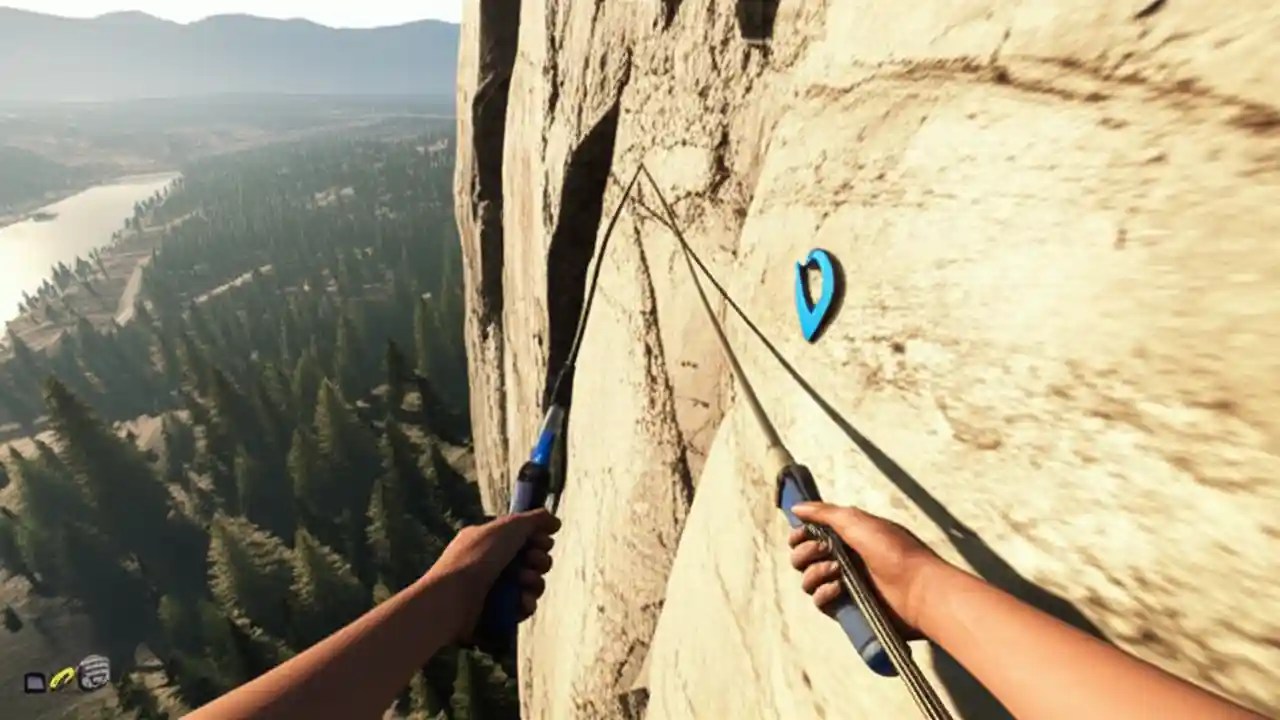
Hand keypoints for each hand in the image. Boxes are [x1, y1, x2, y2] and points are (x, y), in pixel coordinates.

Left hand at [428, 509, 560, 641]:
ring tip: (522, 582)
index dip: (539, 539)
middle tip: (531, 561)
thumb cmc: (477, 557)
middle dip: (540, 561)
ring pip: (533, 585)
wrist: (453, 597)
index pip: (526, 538)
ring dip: (534, 582)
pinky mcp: (499, 613)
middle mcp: (493, 563)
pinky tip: (520, 601)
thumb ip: (534, 520)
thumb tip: (555, 522)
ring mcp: (495, 589)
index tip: (541, 541)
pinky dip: (526, 603)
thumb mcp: (508, 527)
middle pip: (534, 561)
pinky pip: (524, 607)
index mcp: (491, 540)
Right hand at [789, 502, 945, 635]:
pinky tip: (839, 588)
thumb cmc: (892, 550)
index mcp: (848, 536)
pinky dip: (823, 593)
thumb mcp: (857, 521)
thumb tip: (796, 507)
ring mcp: (844, 584)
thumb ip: (824, 512)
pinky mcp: (846, 607)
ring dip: (814, 572)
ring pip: (808, 580)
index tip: (799, 535)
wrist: (918, 589)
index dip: (800, 535)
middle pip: (803, 557)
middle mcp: (844, 559)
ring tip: (835, 570)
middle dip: (805, 552)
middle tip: (822, 550)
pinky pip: (820, 602)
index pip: (810, 535)